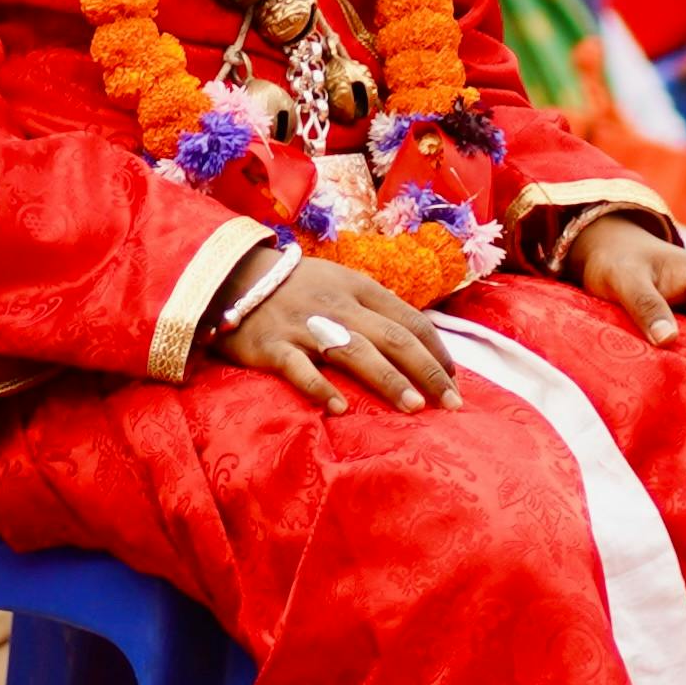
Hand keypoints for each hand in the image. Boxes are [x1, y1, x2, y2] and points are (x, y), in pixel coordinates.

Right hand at [215, 251, 459, 414]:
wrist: (232, 275)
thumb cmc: (295, 286)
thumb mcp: (339, 283)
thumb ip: (372, 309)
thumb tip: (414, 341)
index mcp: (359, 288)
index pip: (409, 320)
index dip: (436, 350)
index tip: (454, 378)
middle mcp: (338, 305)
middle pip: (393, 338)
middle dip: (427, 371)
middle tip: (452, 403)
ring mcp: (306, 326)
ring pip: (356, 352)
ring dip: (388, 380)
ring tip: (414, 407)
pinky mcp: (273, 346)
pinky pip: (299, 369)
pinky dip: (319, 388)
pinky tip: (338, 409)